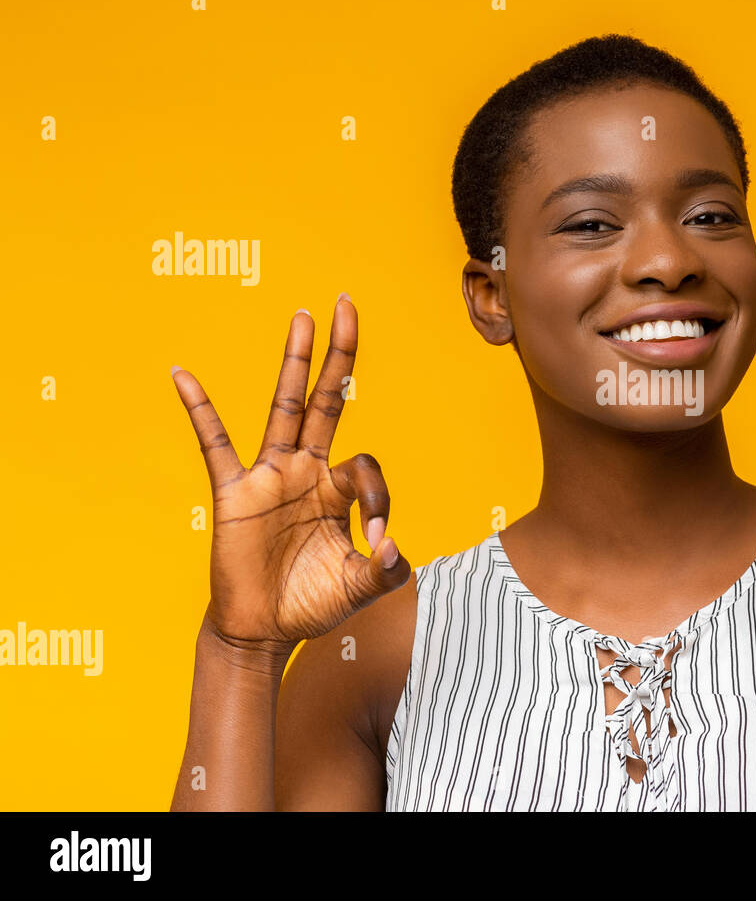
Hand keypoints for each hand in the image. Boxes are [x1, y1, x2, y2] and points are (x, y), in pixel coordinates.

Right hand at [171, 293, 410, 650]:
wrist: (264, 631)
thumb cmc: (313, 604)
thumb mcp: (363, 588)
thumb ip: (388, 569)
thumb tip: (393, 544)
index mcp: (338, 489)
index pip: (367, 466)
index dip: (380, 498)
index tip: (378, 540)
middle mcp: (306, 470)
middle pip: (327, 400)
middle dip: (340, 355)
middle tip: (346, 305)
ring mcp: (270, 476)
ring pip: (285, 407)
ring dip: (295, 361)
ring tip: (303, 316)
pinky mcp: (235, 492)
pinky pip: (215, 444)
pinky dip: (199, 410)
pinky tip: (183, 375)